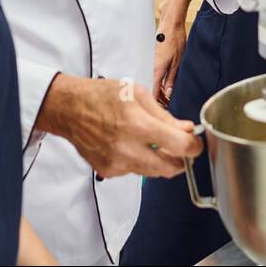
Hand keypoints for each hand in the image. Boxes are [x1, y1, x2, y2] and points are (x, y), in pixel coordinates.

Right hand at [37, 74, 201, 178]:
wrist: (69, 109)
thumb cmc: (101, 96)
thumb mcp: (137, 94)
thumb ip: (164, 115)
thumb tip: (187, 130)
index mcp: (137, 123)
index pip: (179, 146)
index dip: (194, 147)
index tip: (196, 144)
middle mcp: (127, 147)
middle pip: (169, 168)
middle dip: (180, 159)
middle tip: (179, 148)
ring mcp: (116, 162)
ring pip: (153, 172)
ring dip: (159, 161)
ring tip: (151, 142)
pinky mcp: (108, 171)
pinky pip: (135, 172)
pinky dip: (139, 161)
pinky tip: (129, 145)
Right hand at [152, 11, 187, 105]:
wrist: (170, 22)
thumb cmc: (175, 38)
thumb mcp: (178, 62)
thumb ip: (172, 78)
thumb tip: (169, 93)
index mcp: (157, 69)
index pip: (153, 91)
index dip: (157, 102)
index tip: (161, 111)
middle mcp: (152, 67)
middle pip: (152, 87)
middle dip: (159, 98)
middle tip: (168, 105)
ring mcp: (152, 62)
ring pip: (154, 80)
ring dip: (160, 89)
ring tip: (169, 97)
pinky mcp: (155, 58)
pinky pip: (155, 74)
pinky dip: (160, 80)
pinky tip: (166, 84)